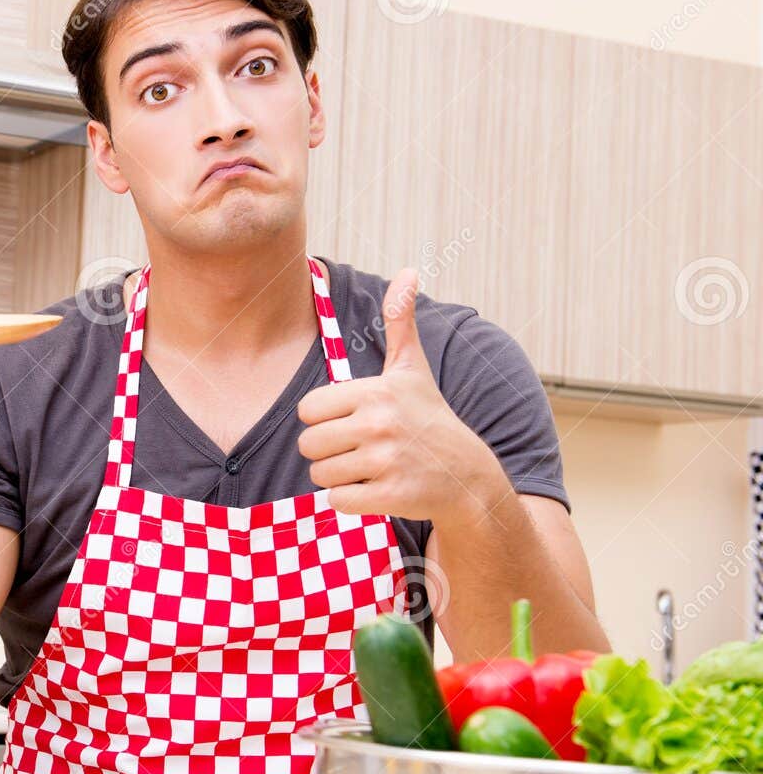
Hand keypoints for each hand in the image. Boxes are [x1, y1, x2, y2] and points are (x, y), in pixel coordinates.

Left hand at [295, 268, 509, 524]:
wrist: (466, 476)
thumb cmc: (428, 419)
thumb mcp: (412, 370)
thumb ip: (400, 322)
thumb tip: (408, 271)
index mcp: (376, 391)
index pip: (307, 410)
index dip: (324, 420)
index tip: (353, 421)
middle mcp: (380, 423)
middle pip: (308, 446)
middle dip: (328, 452)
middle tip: (362, 449)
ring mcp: (386, 461)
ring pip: (320, 476)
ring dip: (339, 478)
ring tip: (371, 468)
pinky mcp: (390, 496)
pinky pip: (337, 502)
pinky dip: (351, 501)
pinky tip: (378, 489)